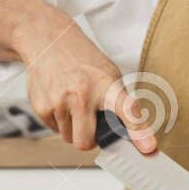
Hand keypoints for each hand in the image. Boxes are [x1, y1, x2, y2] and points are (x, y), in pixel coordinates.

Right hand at [18, 19, 156, 153]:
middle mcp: (82, 94)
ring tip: (72, 103)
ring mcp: (59, 101)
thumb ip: (118, 104)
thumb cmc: (83, 61)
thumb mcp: (108, 74)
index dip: (139, 131)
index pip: (127, 110)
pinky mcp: (40, 107)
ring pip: (69, 138)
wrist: (48, 41)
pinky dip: (59, 121)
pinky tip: (59, 100)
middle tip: (90, 123)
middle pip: (86, 142)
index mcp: (106, 84)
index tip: (148, 148)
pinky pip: (54, 130)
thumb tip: (133, 137)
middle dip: (89, 139)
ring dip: (73, 128)